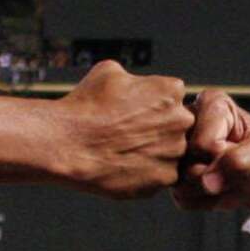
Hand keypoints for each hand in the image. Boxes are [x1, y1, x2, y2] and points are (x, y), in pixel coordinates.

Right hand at [55, 60, 191, 198]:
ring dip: (154, 151)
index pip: (173, 97)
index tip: (133, 110)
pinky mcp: (165, 178)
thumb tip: (138, 84)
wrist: (68, 144)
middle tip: (128, 133)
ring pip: (171, 151)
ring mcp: (175, 152)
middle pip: (177, 125)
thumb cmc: (85, 105)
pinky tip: (123, 166)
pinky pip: (162, 174)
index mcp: (172, 91)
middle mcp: (181, 120)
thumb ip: (135, 77)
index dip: (152, 104)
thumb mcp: (109, 72)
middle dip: (158, 128)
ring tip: (124, 150)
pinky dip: (147, 172)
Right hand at [171, 90, 249, 225]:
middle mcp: (185, 123)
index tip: (244, 149)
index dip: (226, 157)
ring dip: (213, 192)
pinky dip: (207, 201)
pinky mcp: (173, 175)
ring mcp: (175, 150)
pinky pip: (184, 199)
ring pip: (183, 185)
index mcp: (210, 103)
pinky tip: (220, 188)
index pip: (203, 144)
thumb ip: (242, 162)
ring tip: (230, 178)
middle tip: (238, 168)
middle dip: (219, 176)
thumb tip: (207, 183)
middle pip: (190, 165)